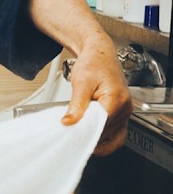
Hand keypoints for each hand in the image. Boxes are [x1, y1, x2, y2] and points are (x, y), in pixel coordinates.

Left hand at [62, 37, 131, 155]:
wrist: (100, 54)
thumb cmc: (94, 63)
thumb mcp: (81, 83)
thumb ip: (76, 105)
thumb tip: (69, 122)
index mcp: (116, 100)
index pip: (102, 127)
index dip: (87, 134)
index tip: (73, 138)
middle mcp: (124, 108)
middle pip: (107, 134)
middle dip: (90, 138)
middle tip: (72, 138)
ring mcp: (124, 112)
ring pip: (113, 136)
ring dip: (96, 139)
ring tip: (79, 136)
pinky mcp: (120, 113)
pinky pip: (114, 131)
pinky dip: (102, 136)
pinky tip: (89, 135)